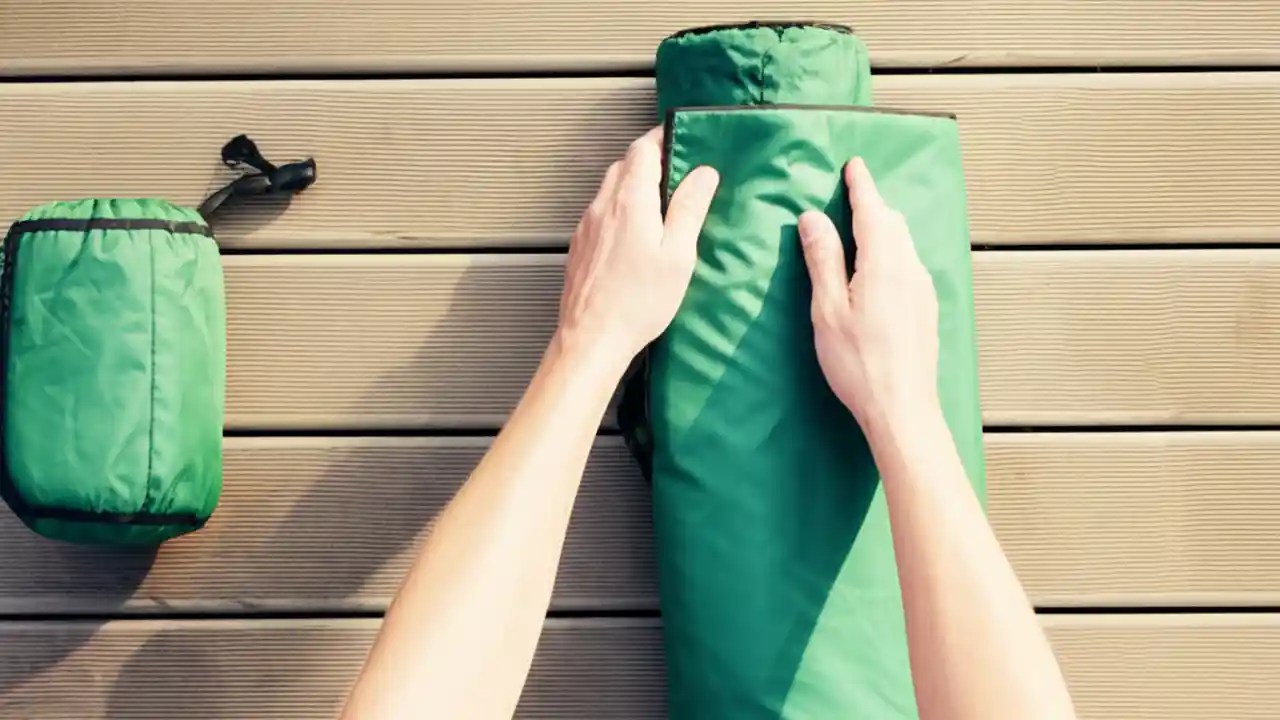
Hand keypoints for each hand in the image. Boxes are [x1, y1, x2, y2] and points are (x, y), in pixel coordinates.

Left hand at [557, 127, 718, 362]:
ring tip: (661, 206)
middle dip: (651, 161)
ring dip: (635, 186)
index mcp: (629, 202)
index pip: (642, 148)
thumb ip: (689, 209)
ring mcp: (587, 227)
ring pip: (610, 189)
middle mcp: (602, 207)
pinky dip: (621, 211)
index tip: (682, 140)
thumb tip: (703, 173)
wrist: (591, 339)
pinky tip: (637, 236)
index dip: (662, 138)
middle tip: (679, 173)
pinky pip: (602, 214)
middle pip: (624, 165)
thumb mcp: (678, 255)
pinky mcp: (580, 246)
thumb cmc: (637, 303)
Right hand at [799, 158, 940, 440]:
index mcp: (883, 263)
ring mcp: (923, 290)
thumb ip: (823, 260)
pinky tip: (881, 267)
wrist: (902, 409)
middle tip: (854, 194)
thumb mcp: (828, 310)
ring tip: (864, 226)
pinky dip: (893, 251)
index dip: (861, 186)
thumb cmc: (858, 363)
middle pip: (893, 224)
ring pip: (904, 244)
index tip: (854, 165)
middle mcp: (910, 270)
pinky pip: (910, 264)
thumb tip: (813, 218)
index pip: (872, 211)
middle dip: (873, 205)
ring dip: (884, 228)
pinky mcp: (926, 310)